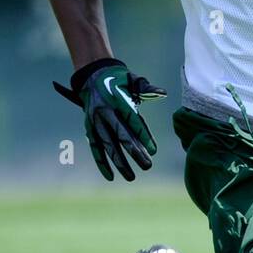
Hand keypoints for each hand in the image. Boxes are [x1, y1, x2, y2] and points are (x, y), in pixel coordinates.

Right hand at [53, 58, 165, 181]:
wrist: (92, 76)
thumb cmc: (118, 80)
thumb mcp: (132, 80)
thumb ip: (146, 89)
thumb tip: (162, 93)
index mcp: (117, 100)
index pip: (132, 120)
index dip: (143, 136)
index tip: (153, 151)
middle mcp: (105, 112)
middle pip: (120, 135)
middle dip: (134, 152)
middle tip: (147, 166)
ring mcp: (95, 121)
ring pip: (107, 145)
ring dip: (118, 162)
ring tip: (131, 177)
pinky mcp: (89, 128)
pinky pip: (95, 147)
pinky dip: (101, 162)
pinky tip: (110, 176)